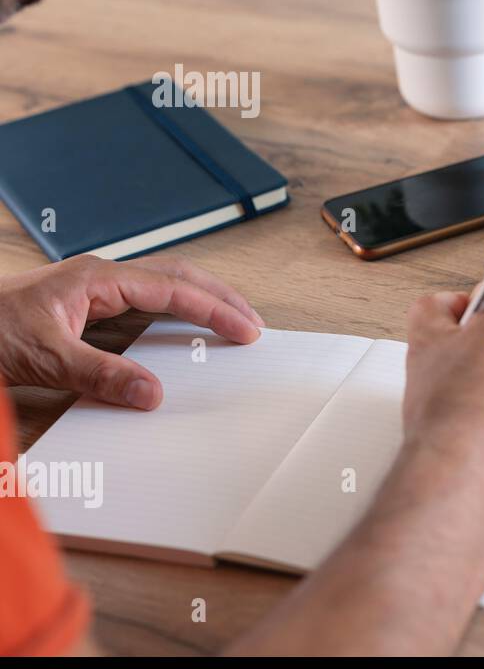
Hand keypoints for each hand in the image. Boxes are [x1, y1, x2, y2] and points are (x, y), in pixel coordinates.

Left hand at [0, 253, 262, 408]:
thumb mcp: (46, 357)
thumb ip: (101, 375)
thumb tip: (152, 394)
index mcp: (97, 277)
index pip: (173, 287)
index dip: (214, 309)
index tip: (245, 330)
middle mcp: (100, 275)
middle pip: (178, 274)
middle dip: (220, 296)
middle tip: (252, 322)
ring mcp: (93, 286)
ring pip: (163, 282)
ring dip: (200, 299)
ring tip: (230, 320)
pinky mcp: (86, 303)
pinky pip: (144, 299)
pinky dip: (175, 311)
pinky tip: (183, 327)